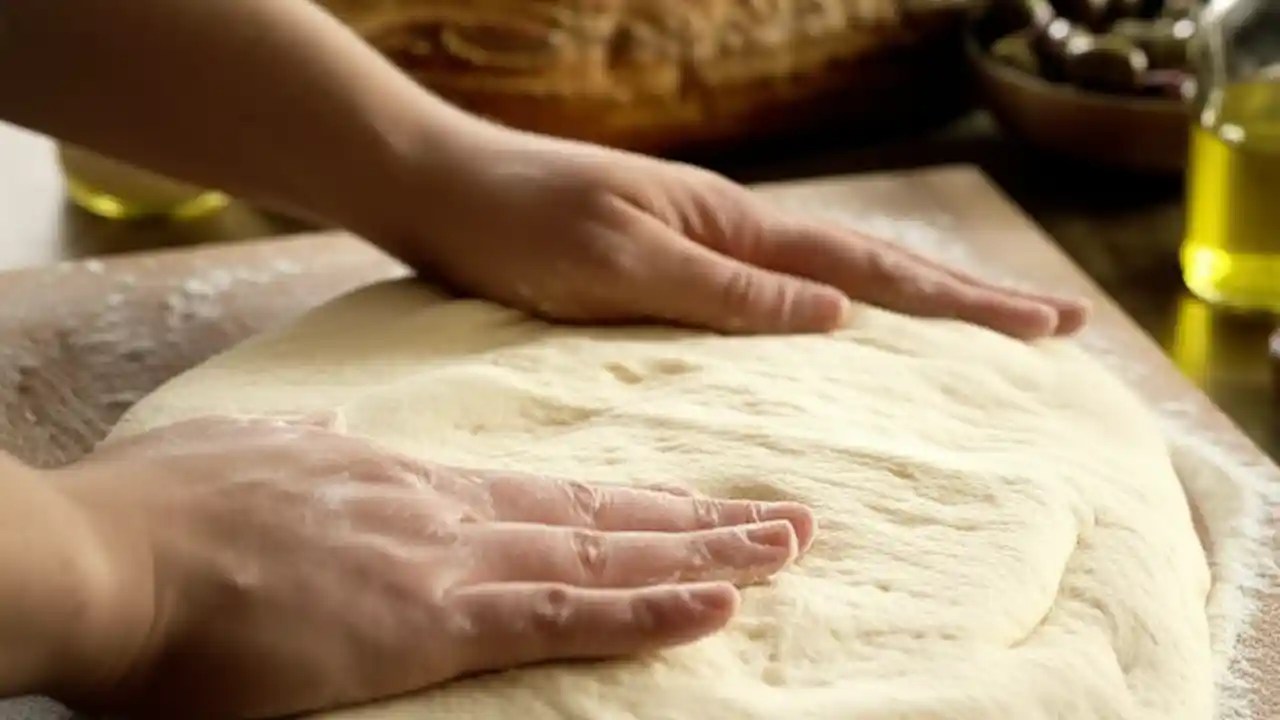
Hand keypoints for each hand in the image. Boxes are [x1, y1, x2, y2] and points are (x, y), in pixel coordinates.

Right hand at [48, 416, 813, 717]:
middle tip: (786, 518)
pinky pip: (561, 615)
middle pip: (601, 520)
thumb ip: (310, 453)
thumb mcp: (253, 464)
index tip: (698, 504)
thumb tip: (336, 440)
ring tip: (784, 548)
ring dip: (702, 555)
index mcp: (411, 490)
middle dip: (699, 521)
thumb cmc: (168, 518)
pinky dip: (645, 609)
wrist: (112, 554)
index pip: (552, 498)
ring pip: (604, 558)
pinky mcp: (428, 620)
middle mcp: (449, 515)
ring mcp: (446, 561)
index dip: (635, 506)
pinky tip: (714, 602)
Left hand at [377, 128, 1087, 339]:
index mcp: (731, 228)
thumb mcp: (619, 263)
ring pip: (827, 280)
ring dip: (907, 306)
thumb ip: (724, 293)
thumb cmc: (515, 225)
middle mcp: (731, 231)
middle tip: (1048, 326)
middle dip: (961, 301)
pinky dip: (830, 313)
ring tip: (972, 330)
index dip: (959, 303)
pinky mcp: (669, 266)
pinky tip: (837, 331)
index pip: (869, 272)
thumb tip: (836, 313)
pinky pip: (773, 296)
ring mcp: (704, 244)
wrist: (438, 191)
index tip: (1045, 325)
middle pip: (869, 269)